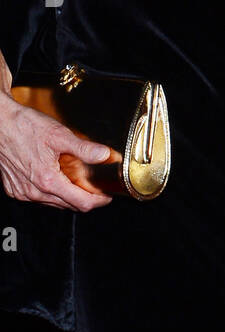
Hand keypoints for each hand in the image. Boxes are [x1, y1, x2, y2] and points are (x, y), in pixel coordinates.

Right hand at [0, 93, 114, 210]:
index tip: (107, 195)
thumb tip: (106, 156)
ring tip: (79, 182)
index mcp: (47, 180)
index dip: (98, 201)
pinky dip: (52, 193)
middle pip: (69, 206)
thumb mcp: (60, 135)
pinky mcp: (15, 189)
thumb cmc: (26, 127)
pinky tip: (57, 179)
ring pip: (53, 203)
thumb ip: (84, 148)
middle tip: (96, 187)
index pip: (81, 203)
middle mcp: (33, 191)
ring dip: (69, 196)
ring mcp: (22, 192)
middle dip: (86, 198)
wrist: (0, 124)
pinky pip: (38, 198)